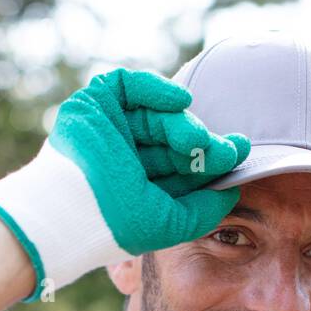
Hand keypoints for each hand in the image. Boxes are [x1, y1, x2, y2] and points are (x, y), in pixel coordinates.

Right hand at [0, 68, 251, 299]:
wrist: (70, 211)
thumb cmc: (116, 225)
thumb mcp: (172, 222)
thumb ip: (204, 209)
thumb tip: (233, 191)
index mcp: (140, 184)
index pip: (182, 165)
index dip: (212, 158)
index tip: (240, 152)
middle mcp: (125, 156)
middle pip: (174, 138)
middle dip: (201, 142)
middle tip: (224, 147)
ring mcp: (110, 128)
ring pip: (157, 114)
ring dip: (182, 123)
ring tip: (196, 138)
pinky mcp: (95, 105)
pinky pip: (131, 85)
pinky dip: (157, 90)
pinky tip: (181, 102)